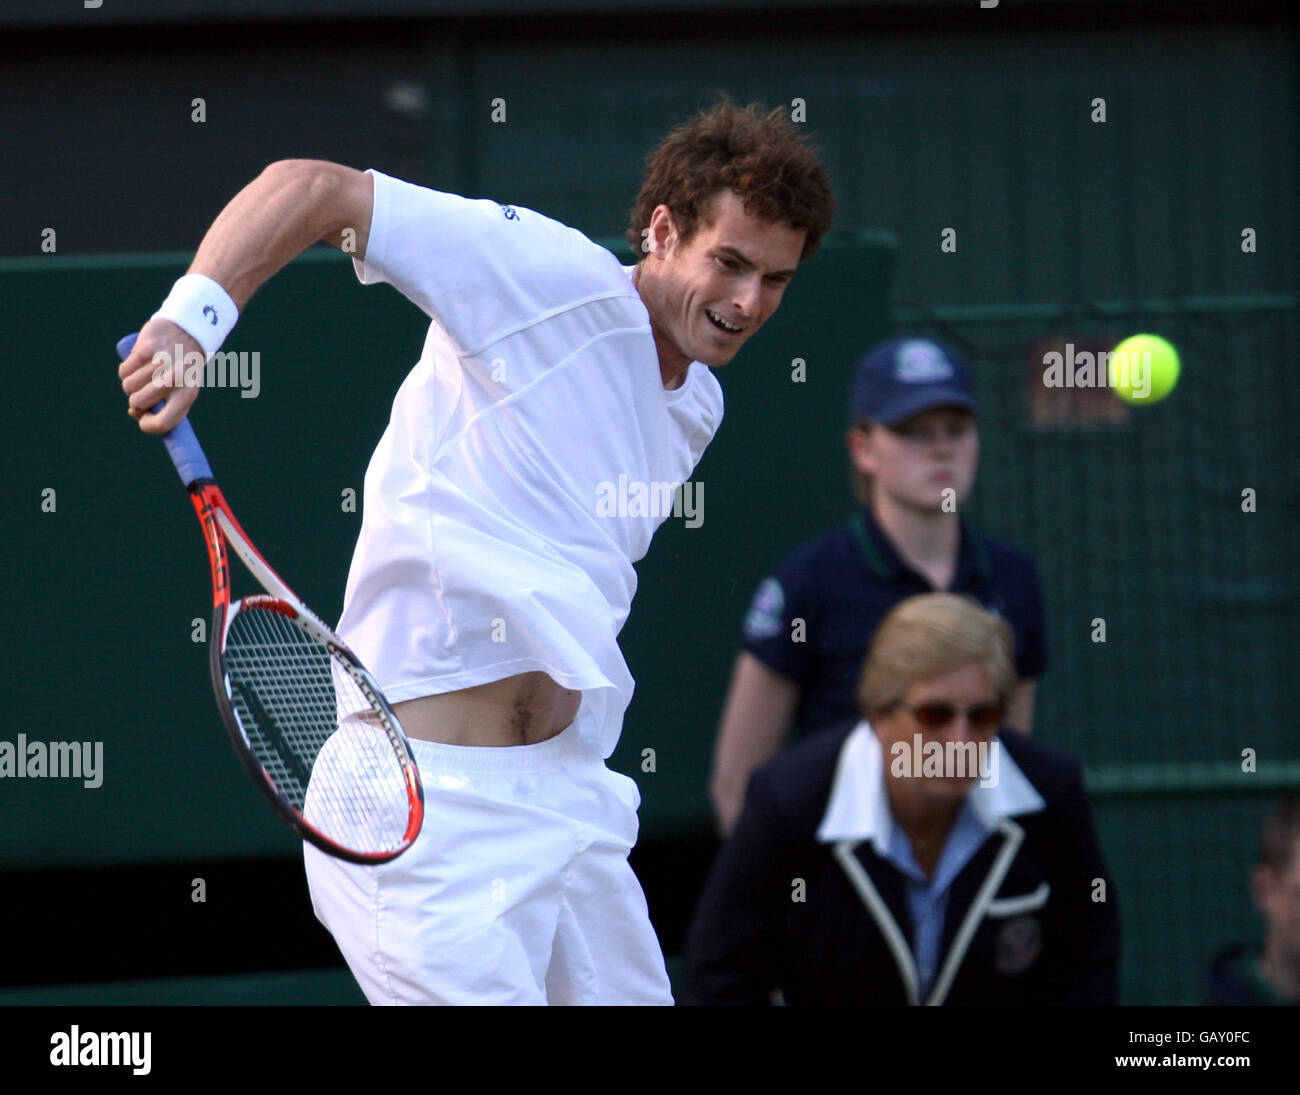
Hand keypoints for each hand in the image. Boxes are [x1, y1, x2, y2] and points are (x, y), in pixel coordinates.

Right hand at [118, 317, 203, 433]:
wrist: (187, 332)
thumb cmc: (182, 369)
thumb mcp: (182, 390)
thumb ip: (162, 407)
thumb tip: (134, 412)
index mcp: (188, 394)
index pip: (164, 423)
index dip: (148, 426)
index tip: (143, 418)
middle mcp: (177, 379)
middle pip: (137, 403)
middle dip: (135, 400)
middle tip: (144, 390)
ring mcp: (161, 363)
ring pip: (128, 386)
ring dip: (131, 384)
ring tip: (144, 375)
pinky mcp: (146, 348)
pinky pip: (123, 371)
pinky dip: (126, 371)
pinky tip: (138, 364)